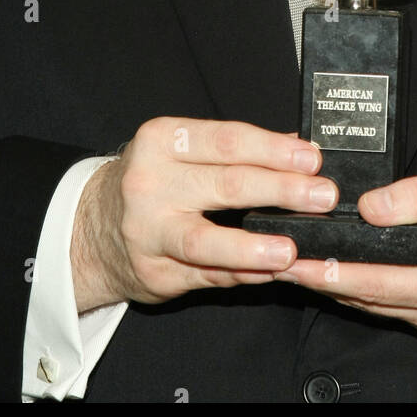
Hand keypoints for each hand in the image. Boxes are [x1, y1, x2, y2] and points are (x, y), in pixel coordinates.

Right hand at [71, 116, 337, 311]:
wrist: (93, 227)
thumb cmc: (155, 179)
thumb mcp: (185, 149)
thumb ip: (237, 149)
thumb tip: (298, 147)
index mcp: (163, 140)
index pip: (226, 140)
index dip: (272, 149)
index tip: (311, 157)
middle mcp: (149, 182)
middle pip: (224, 185)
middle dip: (280, 191)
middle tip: (323, 196)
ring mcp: (148, 231)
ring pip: (204, 240)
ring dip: (252, 246)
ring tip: (289, 249)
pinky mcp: (152, 272)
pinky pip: (204, 276)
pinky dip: (240, 275)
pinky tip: (269, 272)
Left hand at [272, 149, 416, 340]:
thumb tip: (370, 208)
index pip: (374, 283)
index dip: (328, 272)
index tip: (292, 262)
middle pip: (369, 298)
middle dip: (321, 278)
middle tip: (278, 258)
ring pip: (376, 303)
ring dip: (336, 283)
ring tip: (296, 261)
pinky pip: (390, 301)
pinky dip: (361, 283)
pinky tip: (335, 265)